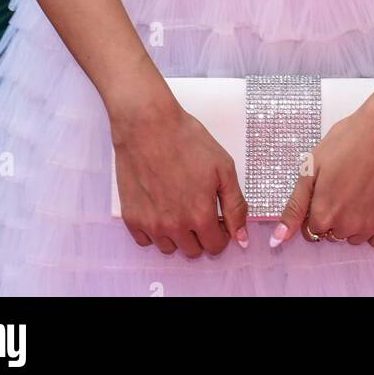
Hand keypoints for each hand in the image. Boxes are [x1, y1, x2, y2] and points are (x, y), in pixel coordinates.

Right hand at [110, 88, 249, 258]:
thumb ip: (235, 205)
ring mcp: (151, 224)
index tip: (216, 218)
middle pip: (193, 250)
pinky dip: (154, 230)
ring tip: (177, 205)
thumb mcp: (223, 167)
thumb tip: (241, 237)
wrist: (148, 124)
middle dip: (200, 234)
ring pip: (169, 248)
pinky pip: (145, 240)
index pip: (216, 246)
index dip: (221, 232)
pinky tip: (159, 206)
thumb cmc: (186, 140)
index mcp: (200, 215)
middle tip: (197, 208)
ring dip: (177, 234)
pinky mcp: (131, 217)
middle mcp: (175, 226)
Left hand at [269, 94, 373, 247]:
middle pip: (331, 233)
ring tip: (359, 189)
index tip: (325, 189)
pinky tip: (373, 200)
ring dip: (352, 222)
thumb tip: (278, 239)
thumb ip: (295, 206)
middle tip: (343, 184)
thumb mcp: (312, 167)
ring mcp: (370, 227)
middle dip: (332, 215)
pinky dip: (372, 225)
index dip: (315, 208)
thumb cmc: (349, 140)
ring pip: (352, 237)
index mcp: (323, 214)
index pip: (310, 229)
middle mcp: (346, 227)